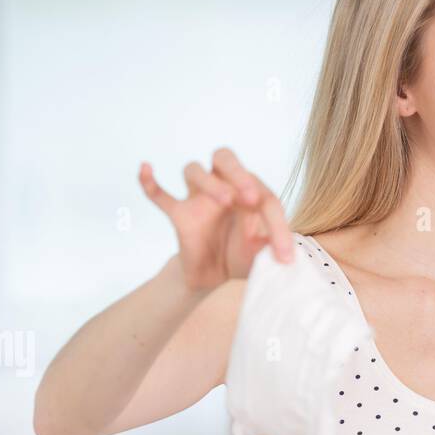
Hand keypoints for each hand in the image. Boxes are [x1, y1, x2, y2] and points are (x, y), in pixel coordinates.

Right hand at [138, 146, 294, 294]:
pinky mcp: (179, 214)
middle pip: (224, 158)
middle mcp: (224, 186)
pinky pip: (160, 195)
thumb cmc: (241, 257)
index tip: (284, 255)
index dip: (277, 225)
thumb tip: (288, 257)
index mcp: (250, 193)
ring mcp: (199, 198)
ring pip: (194, 170)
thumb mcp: (261, 256)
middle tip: (251, 197)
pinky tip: (147, 168)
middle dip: (238, 172)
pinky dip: (150, 183)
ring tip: (225, 201)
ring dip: (209, 182)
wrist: (213, 276)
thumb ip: (272, 250)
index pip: (265, 197)